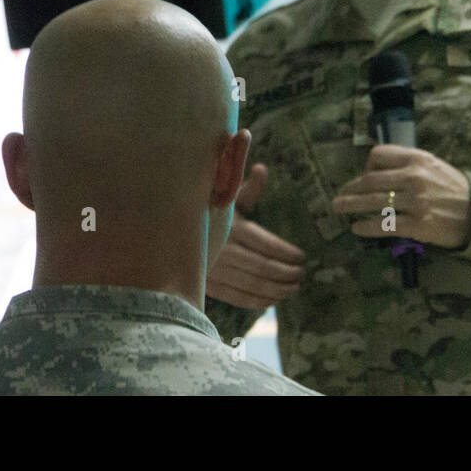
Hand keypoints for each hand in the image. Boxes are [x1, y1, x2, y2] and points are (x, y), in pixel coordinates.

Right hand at [206, 163, 305, 309]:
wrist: (169, 232)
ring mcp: (215, 269)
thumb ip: (247, 189)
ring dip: (275, 290)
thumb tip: (261, 169)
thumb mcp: (226, 197)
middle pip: (261, 267)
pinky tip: (272, 301)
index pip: (264, 243)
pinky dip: (256, 301)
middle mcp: (223, 250)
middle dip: (285, 273)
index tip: (301, 256)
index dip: (285, 252)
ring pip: (250, 285)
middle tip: (301, 275)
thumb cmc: (206, 211)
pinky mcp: (208, 285)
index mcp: (231, 227)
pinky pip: (236, 297)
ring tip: (293, 289)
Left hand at [331, 145, 470, 249]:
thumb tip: (378, 172)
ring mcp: (415, 201)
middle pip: (370, 180)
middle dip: (350, 188)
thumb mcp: (434, 166)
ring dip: (351, 205)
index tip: (364, 178)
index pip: (379, 155)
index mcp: (417, 158)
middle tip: (338, 197)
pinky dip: (366, 227)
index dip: (366, 167)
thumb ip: (408, 165)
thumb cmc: (455, 189)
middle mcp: (414, 177)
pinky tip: (357, 228)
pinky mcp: (417, 224)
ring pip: (373, 202)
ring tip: (339, 208)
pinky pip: (384, 225)